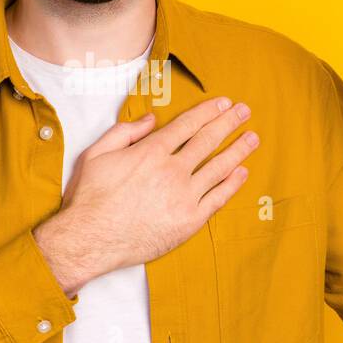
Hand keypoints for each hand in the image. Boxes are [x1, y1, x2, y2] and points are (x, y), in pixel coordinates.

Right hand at [32, 96, 257, 293]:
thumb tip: (151, 119)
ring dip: (238, 150)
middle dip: (229, 122)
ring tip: (252, 138)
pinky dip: (232, 184)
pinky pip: (218, 198)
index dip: (208, 111)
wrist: (91, 240)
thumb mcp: (96, 153)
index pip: (187, 125)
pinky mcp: (189, 221)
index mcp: (151, 151)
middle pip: (208, 140)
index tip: (223, 103)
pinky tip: (242, 173)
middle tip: (244, 111)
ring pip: (219, 167)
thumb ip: (125, 132)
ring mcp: (184, 196)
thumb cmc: (90, 198)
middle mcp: (172, 170)